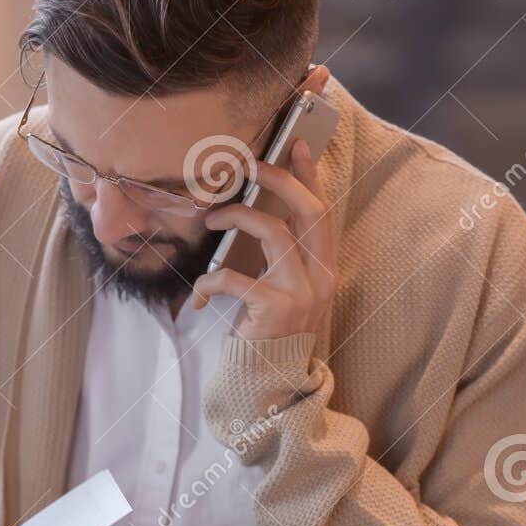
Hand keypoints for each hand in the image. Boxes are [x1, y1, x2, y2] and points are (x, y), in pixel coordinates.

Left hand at [188, 136, 337, 339]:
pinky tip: (199, 296)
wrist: (271, 380)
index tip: (295, 145)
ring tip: (212, 220)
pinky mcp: (275, 310)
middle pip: (309, 211)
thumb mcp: (286, 288)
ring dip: (237, 217)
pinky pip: (235, 278)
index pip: (323, 211)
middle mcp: (322, 277)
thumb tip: (261, 210)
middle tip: (248, 164)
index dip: (310, 176)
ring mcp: (302, 293)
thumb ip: (284, 255)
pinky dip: (210, 281)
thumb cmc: (271, 329)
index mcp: (326, 268)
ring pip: (273, 232)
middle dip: (278, 180)